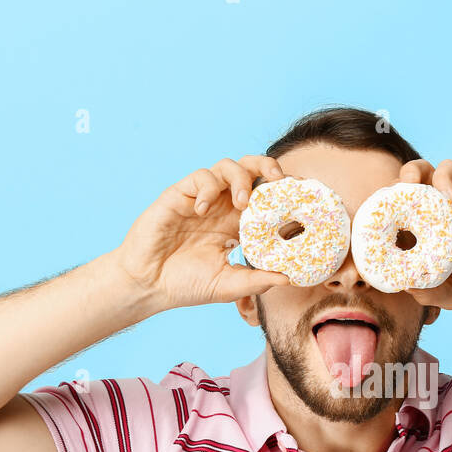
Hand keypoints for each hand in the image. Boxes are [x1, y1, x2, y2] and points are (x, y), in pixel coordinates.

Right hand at [113, 156, 293, 308]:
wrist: (148, 285)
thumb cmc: (186, 285)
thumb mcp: (228, 285)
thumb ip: (256, 280)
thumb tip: (289, 278)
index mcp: (237, 225)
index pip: (265, 199)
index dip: (283, 193)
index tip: (303, 197)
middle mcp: (222, 207)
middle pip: (250, 171)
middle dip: (268, 168)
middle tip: (279, 181)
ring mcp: (202, 199)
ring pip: (227, 166)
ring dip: (241, 179)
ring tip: (242, 203)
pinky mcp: (179, 195)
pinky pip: (200, 177)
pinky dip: (208, 188)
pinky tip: (203, 210)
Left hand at [395, 153, 451, 314]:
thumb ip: (429, 292)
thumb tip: (403, 285)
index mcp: (433, 230)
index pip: (405, 204)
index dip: (393, 199)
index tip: (388, 208)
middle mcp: (450, 211)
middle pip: (422, 177)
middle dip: (410, 174)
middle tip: (409, 187)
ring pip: (450, 168)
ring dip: (442, 174)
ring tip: (446, 197)